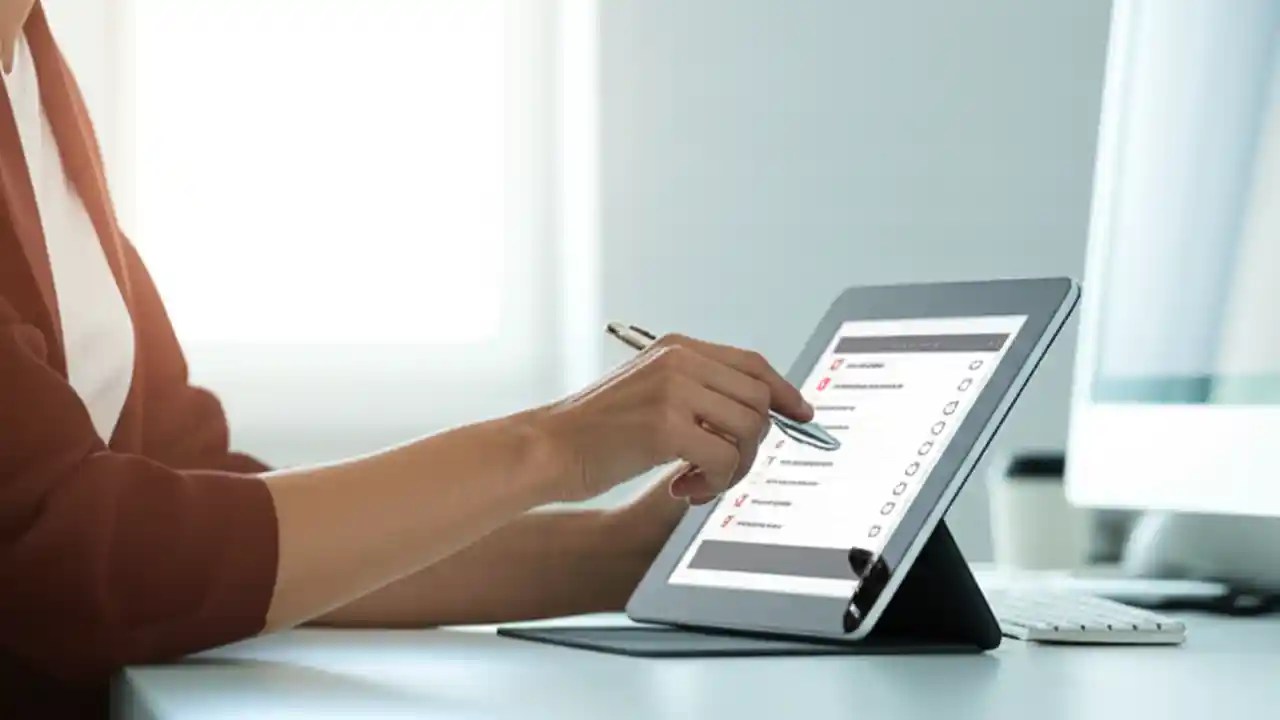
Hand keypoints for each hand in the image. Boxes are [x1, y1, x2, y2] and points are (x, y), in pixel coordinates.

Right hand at [539, 334, 811, 501]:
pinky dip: (713, 484)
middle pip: (759, 400)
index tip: (803, 414)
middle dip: (753, 445)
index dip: (784, 391)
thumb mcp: (650, 394)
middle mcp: (679, 359)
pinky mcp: (667, 425)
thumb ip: (697, 394)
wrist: (546, 449)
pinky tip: (682, 489)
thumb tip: (757, 416)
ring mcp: (674, 389)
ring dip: (733, 469)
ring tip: (697, 482)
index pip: (752, 363)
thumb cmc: (595, 433)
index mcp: (676, 348)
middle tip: (721, 472)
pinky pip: (726, 459)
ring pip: (749, 430)